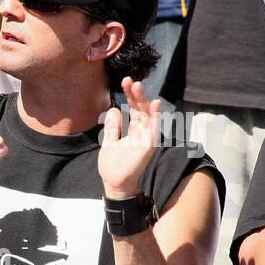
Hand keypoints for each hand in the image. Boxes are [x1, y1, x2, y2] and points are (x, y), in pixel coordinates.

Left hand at [99, 77, 161, 198]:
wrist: (115, 184)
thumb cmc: (113, 165)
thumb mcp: (109, 141)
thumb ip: (113, 127)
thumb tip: (115, 109)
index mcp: (134, 129)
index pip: (134, 108)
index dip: (130, 95)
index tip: (124, 81)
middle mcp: (143, 132)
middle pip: (141, 109)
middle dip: (136, 94)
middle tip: (130, 80)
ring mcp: (147, 138)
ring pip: (148, 115)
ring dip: (144, 101)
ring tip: (138, 86)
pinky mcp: (149, 146)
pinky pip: (154, 129)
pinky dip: (155, 117)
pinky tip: (154, 104)